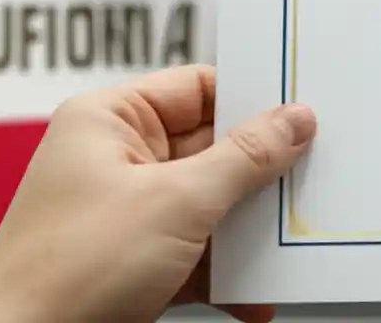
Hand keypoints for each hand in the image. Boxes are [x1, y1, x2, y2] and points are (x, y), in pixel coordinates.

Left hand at [0, 65, 315, 322]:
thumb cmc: (69, 271)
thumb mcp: (177, 202)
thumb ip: (245, 158)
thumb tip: (294, 121)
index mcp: (110, 119)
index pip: (199, 86)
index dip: (253, 97)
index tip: (306, 111)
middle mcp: (118, 158)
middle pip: (214, 147)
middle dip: (261, 172)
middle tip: (311, 178)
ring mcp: (128, 212)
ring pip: (213, 203)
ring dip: (250, 228)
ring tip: (290, 241)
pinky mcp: (138, 260)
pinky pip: (200, 251)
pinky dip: (229, 271)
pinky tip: (256, 293)